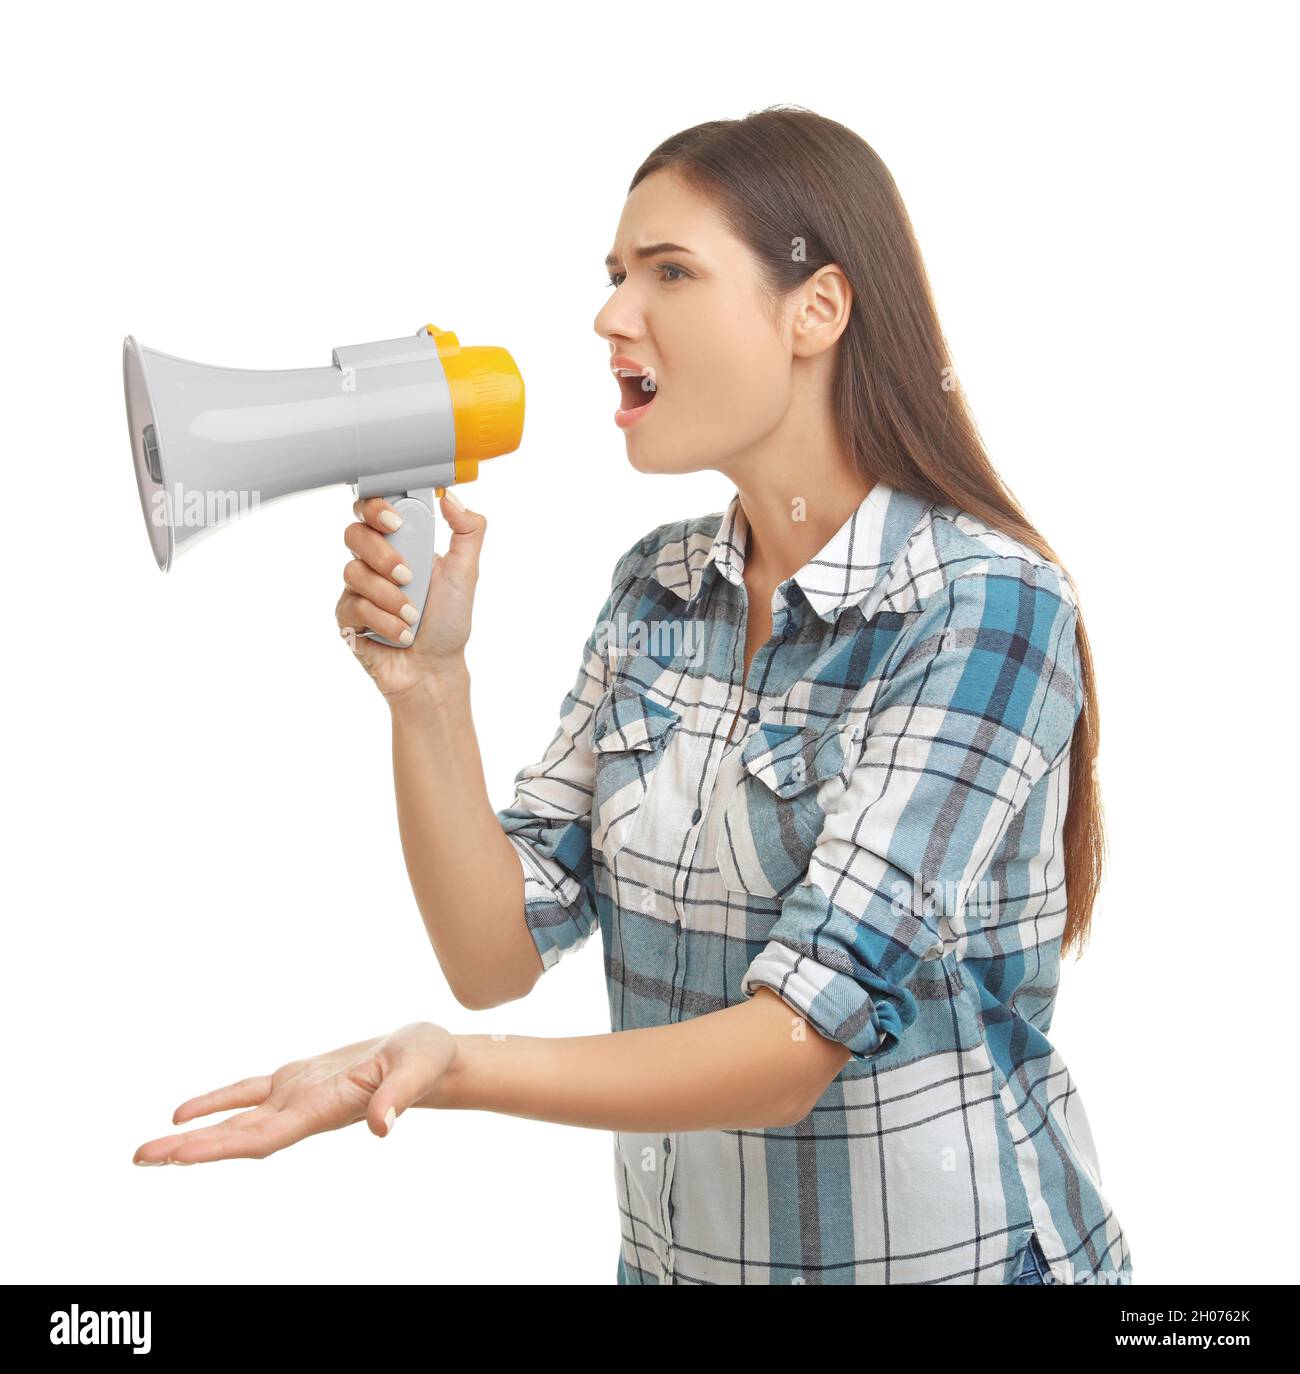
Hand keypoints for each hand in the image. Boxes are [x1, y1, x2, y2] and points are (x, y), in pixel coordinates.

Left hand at [131, 1022, 456, 1165]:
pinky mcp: (299, 1080)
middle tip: (139, 1159)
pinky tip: (184, 1112)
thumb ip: (397, 1098)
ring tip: (147, 1151)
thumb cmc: (429, 1061)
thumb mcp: (417, 1069)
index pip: (261, 1137)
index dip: (219, 1146)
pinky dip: (216, 1102)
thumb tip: (381, 1127)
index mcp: (323, 1110)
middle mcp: (302, 1112)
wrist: (435, 1060)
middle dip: (189, 1150)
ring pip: (236, 1121)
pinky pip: (248, 1094)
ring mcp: (298, 1098)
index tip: (178, 1157)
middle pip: (237, 1138)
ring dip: (194, 1135)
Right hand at [335, 491, 486, 703]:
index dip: (376, 508)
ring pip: (353, 572)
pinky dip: (383, 621)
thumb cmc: (449, 623)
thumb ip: (467, 532)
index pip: (373, 510)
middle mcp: (374, 562)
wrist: (435, 668)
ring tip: (413, 616)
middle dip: (382, 554)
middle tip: (408, 576)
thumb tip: (452, 499)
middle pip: (354, 534)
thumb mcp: (466, 573)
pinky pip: (352, 605)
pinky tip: (402, 634)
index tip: (396, 523)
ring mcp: (357, 589)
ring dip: (389, 596)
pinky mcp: (346, 616)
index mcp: (400, 544)